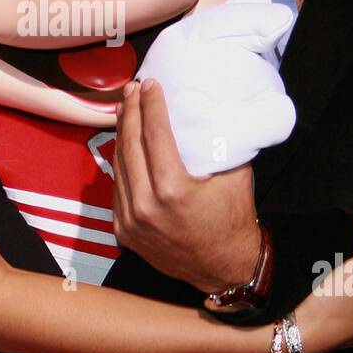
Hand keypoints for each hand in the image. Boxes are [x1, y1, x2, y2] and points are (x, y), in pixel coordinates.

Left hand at [113, 79, 261, 291]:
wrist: (224, 269)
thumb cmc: (232, 220)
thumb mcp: (234, 175)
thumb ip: (218, 143)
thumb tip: (209, 107)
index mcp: (173, 190)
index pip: (154, 134)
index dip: (150, 105)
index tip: (149, 83)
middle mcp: (146, 206)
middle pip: (130, 145)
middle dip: (129, 112)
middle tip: (131, 88)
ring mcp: (131, 221)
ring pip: (119, 166)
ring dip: (121, 134)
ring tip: (125, 109)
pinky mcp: (124, 231)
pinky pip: (118, 187)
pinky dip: (122, 163)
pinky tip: (125, 143)